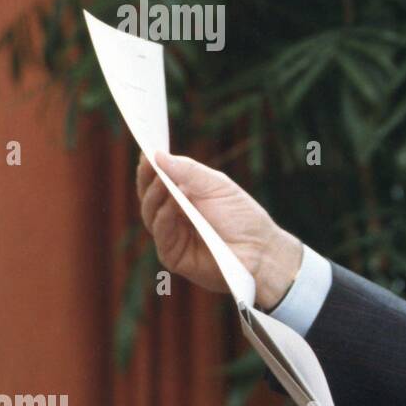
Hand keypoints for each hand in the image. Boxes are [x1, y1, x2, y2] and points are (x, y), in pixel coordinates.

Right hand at [136, 150, 301, 309]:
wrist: (260, 250)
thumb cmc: (242, 217)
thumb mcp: (217, 186)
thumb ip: (188, 171)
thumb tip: (157, 154)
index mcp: (183, 197)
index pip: (157, 180)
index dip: (150, 167)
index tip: (146, 150)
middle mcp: (173, 215)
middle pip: (149, 196)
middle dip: (148, 178)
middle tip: (148, 163)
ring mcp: (171, 236)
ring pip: (150, 214)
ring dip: (155, 196)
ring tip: (162, 180)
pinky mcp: (172, 255)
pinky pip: (161, 233)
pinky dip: (164, 217)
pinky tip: (172, 204)